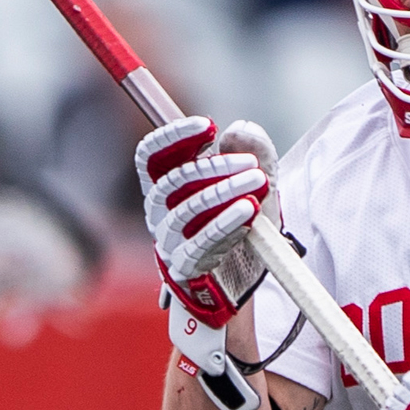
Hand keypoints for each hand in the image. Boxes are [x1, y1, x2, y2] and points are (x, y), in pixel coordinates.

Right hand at [136, 116, 276, 328]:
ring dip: (223, 192)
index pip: (152, 155)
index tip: (208, 126)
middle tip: (248, 163)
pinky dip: (225, 222)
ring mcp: (169, 241)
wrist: (241, 283)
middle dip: (212, 166)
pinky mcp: (185, 266)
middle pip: (172, 181)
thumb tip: (242, 128)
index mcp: (166, 187)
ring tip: (255, 183)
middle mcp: (159, 212)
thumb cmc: (241, 226)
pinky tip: (248, 210)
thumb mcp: (257, 185)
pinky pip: (200, 242)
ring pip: (185, 209)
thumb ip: (255, 153)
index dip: (174, 136)